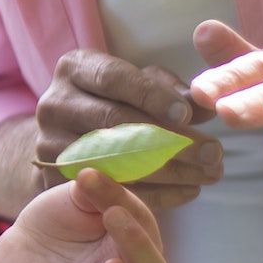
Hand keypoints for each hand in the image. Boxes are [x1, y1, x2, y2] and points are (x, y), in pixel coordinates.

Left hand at [0, 167, 170, 262]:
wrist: (19, 242)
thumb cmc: (60, 219)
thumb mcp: (75, 197)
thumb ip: (93, 191)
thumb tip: (92, 175)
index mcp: (135, 246)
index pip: (149, 231)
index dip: (131, 209)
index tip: (95, 183)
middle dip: (141, 248)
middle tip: (114, 217)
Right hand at [28, 48, 222, 210]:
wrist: (65, 139)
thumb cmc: (112, 102)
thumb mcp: (137, 84)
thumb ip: (170, 90)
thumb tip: (205, 105)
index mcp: (75, 68)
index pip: (113, 77)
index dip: (151, 95)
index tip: (188, 114)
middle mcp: (54, 103)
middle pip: (113, 121)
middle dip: (169, 138)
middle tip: (213, 152)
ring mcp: (49, 144)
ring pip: (113, 160)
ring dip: (168, 171)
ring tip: (209, 174)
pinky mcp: (55, 180)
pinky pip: (110, 190)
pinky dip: (154, 194)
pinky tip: (188, 191)